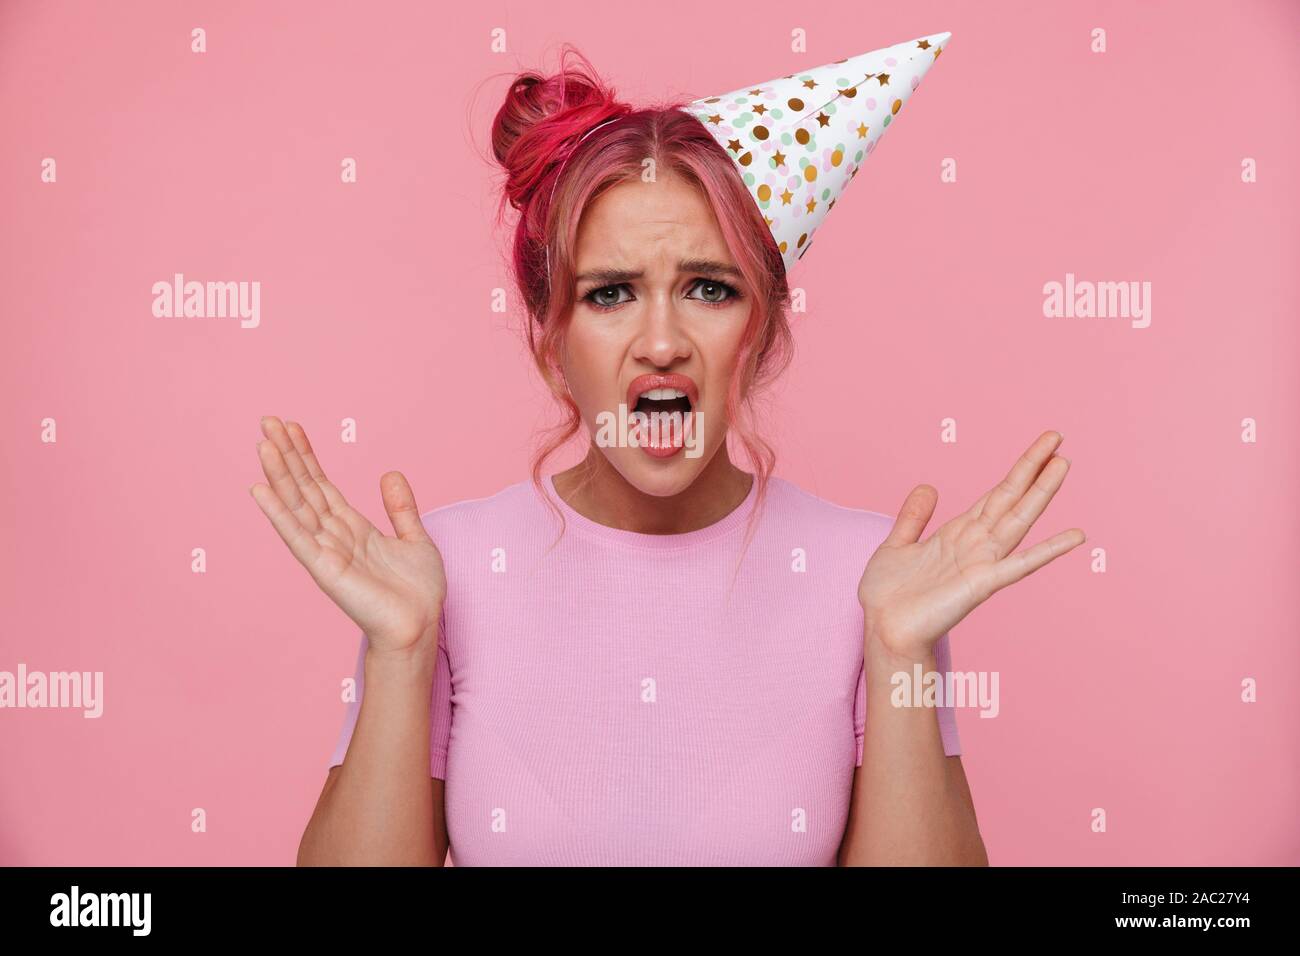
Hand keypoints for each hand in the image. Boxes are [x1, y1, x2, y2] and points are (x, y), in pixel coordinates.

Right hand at [249, 416, 445, 655]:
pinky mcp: (325, 570)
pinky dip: (279, 514)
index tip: (291, 427)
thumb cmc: (417, 593)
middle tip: (267, 421)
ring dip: (279, 475)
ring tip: (263, 444)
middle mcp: (334, 536)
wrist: (420, 627)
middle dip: (287, 455)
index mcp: (353, 528)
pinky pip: (298, 537)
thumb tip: (390, 473)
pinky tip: (261, 491)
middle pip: (305, 488)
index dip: (306, 456)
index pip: (322, 484)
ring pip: (297, 506)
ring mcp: (326, 552)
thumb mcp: (415, 539)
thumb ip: (400, 508)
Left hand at [858, 430, 1084, 662]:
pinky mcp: (981, 584)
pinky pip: (1020, 565)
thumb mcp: (896, 544)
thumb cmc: (889, 596)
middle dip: (1033, 469)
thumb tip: (928, 486)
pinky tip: (1075, 535)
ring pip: (1017, 520)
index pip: (996, 494)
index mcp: (958, 533)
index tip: (1043, 445)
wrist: (882, 630)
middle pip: (1011, 498)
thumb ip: (914, 517)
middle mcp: (976, 544)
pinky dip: (1048, 550)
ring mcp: (981, 563)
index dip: (1018, 469)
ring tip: (1063, 465)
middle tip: (1058, 438)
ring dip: (1040, 494)